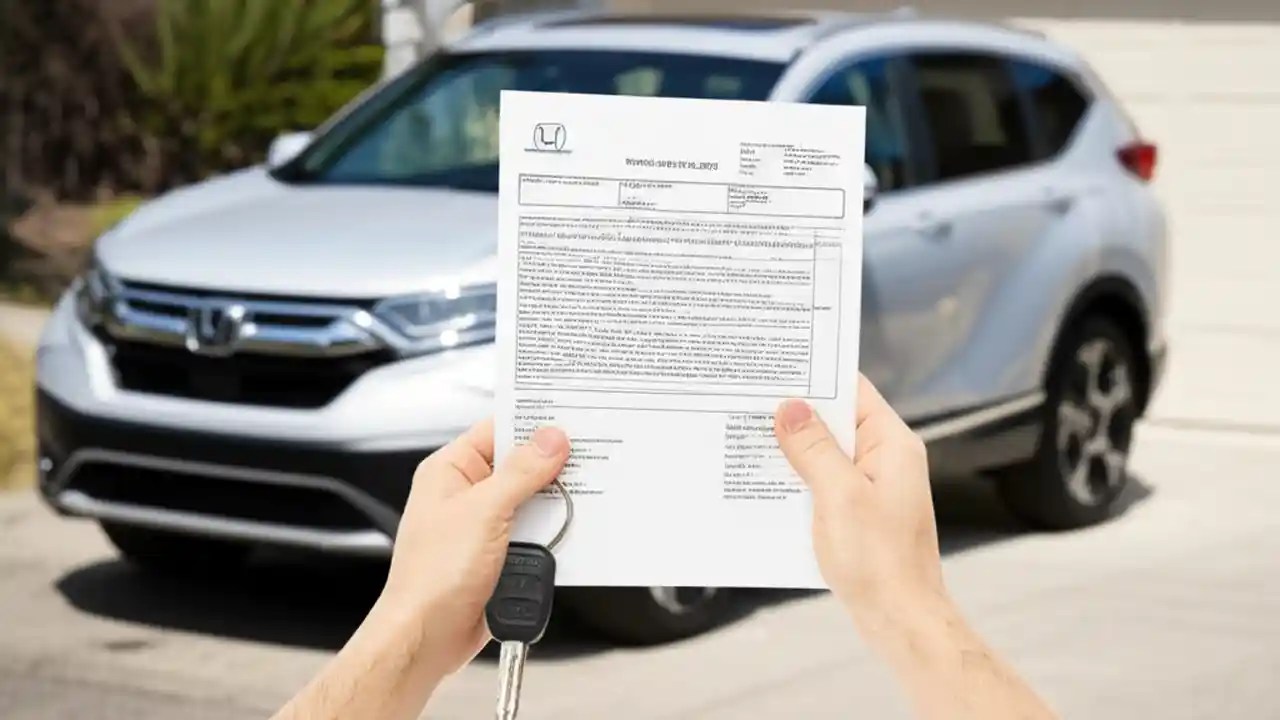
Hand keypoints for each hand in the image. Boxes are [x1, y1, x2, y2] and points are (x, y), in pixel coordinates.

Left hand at [376, 419, 569, 677]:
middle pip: (520, 464)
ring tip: (582, 496)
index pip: (497, 429)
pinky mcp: (500, 553)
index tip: (569, 419)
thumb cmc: (432, 577)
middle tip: (587, 456)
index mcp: (450, 470)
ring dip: (556, 503)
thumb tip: (550, 440)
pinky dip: (554, 531)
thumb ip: (521, 473)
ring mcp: (484, 524)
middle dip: (552, 465)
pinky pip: (535, 531)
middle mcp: (466, 493)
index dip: (533, 422)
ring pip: (532, 499)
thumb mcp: (483, 512)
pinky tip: (571, 530)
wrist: (428, 637)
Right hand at [773, 375, 947, 629]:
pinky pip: (826, 483)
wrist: (900, 618)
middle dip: (796, 415)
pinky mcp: (862, 512)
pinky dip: (801, 481)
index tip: (776, 368)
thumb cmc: (879, 561)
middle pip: (836, 420)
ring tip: (751, 442)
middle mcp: (886, 459)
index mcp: (891, 444)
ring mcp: (875, 486)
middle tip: (750, 405)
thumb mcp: (839, 496)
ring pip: (828, 453)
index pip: (852, 389)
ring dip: (794, 451)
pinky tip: (771, 485)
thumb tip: (791, 408)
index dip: (815, 377)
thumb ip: (814, 448)